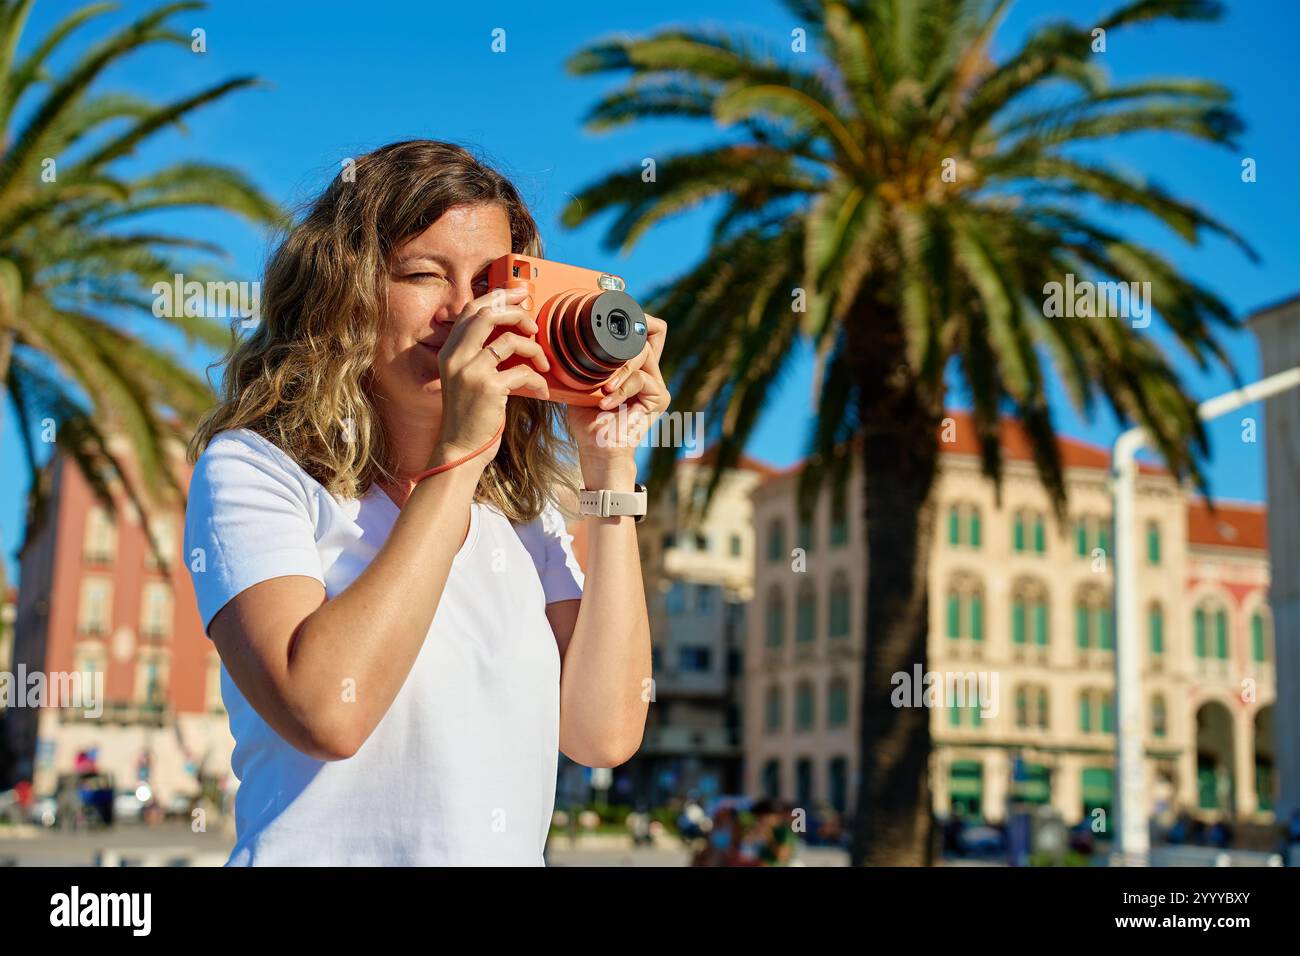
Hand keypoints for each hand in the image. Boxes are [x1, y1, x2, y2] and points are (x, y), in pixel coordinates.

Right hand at [431, 286, 550, 467]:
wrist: (460, 449)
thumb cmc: (470, 415)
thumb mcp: (465, 379)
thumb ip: (478, 355)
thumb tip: (511, 331)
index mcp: (450, 352)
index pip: (471, 310)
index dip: (497, 296)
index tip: (520, 294)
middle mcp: (456, 357)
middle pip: (488, 315)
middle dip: (517, 313)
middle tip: (535, 326)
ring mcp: (471, 372)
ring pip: (510, 340)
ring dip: (534, 350)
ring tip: (543, 365)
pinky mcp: (489, 388)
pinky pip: (523, 372)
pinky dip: (538, 380)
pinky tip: (542, 391)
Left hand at [567, 315, 669, 474]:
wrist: (596, 449)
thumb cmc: (586, 418)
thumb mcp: (581, 381)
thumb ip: (586, 360)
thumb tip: (569, 335)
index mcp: (635, 364)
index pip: (650, 329)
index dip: (640, 318)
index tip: (614, 319)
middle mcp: (650, 370)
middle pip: (649, 334)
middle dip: (621, 343)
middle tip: (600, 361)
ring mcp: (656, 384)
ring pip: (643, 354)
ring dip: (618, 369)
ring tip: (602, 388)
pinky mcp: (659, 398)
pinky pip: (640, 379)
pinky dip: (620, 389)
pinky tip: (606, 402)